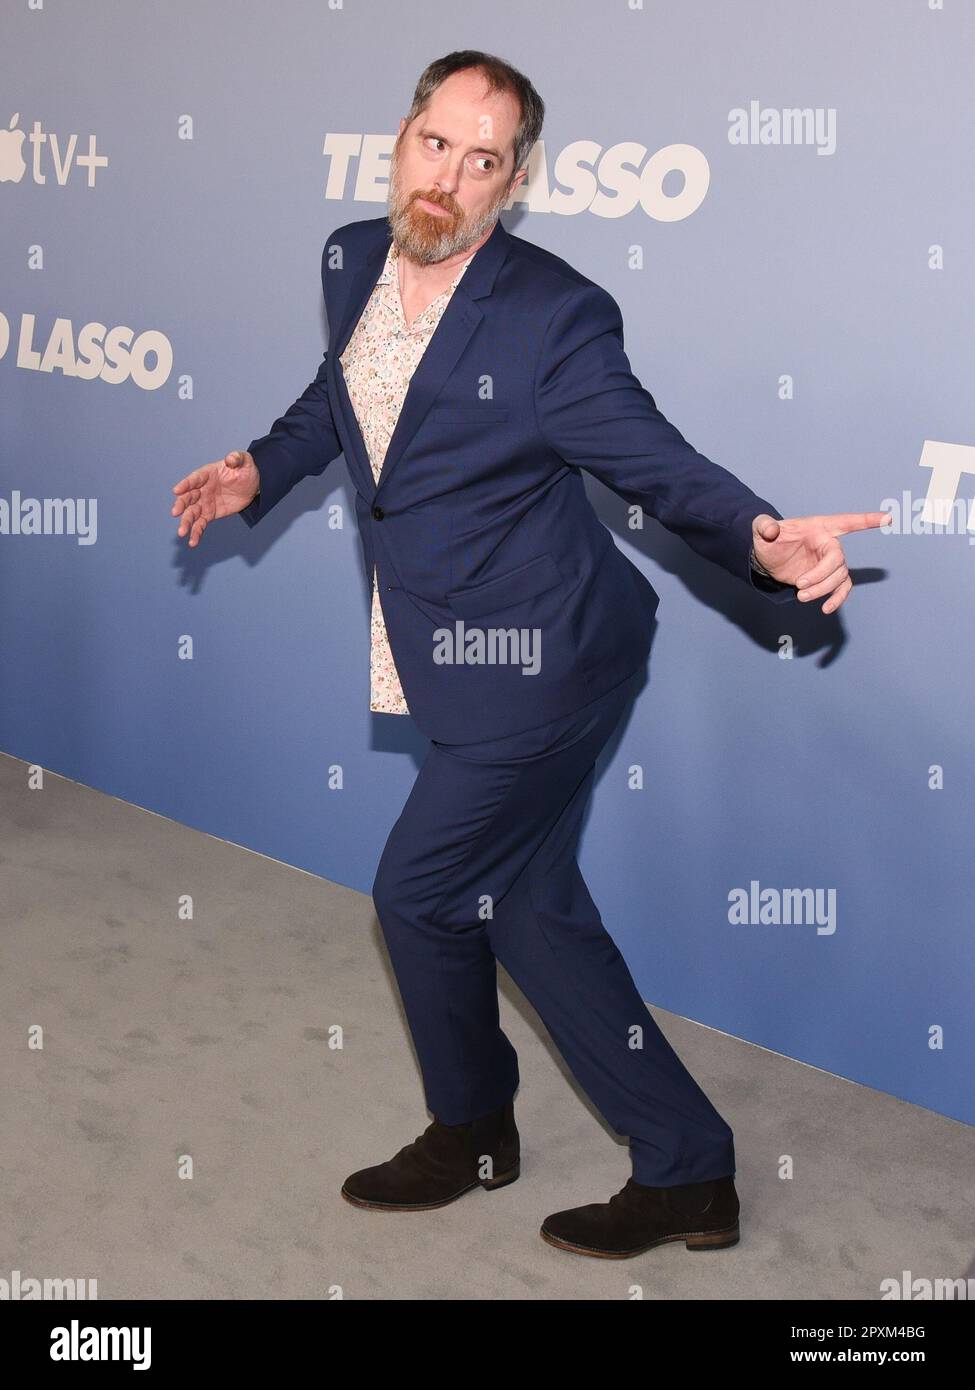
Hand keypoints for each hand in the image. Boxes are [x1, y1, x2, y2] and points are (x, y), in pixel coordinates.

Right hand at [171, 450, 260, 546]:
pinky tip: (192, 542)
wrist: (254, 484)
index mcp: (207, 474)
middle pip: (188, 497)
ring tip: (182, 533)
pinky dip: (196, 533)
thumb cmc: (245, 469)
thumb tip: (230, 459)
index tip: (177, 491)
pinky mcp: (210, 514)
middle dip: (181, 505)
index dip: (186, 484)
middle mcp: (202, 489)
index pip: (194, 479)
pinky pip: (201, 524)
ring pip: (192, 513)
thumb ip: (237, 458)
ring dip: (186, 522)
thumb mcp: (244, 461)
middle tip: (175, 512)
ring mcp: (205, 502)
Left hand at [752, 510, 891, 612]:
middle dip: (822, 575)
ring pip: (839, 577)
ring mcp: (829, 562)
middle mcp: (828, 544)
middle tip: (800, 585)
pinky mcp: (827, 578)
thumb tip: (770, 530)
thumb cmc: (767, 539)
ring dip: (823, 590)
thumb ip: (764, 525)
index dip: (867, 520)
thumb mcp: (760, 528)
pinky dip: (837, 599)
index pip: (846, 522)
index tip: (887, 518)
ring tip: (801, 596)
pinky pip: (842, 588)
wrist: (766, 558)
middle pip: (838, 560)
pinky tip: (826, 609)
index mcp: (818, 528)